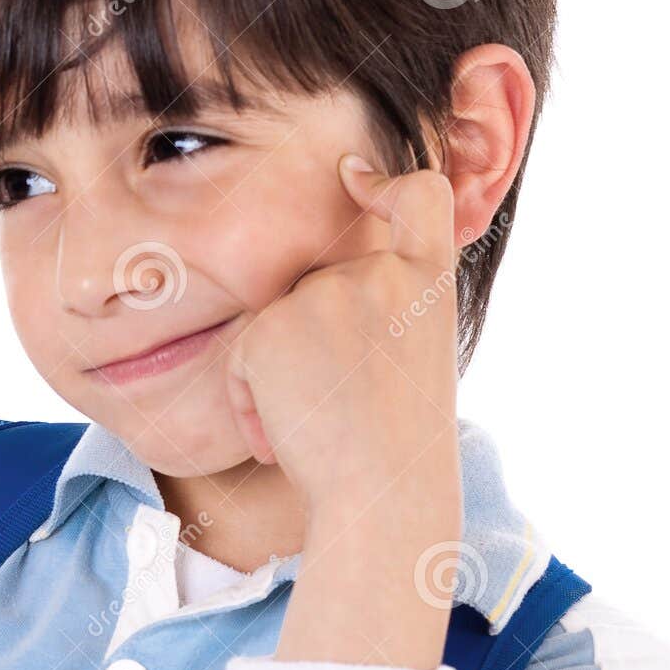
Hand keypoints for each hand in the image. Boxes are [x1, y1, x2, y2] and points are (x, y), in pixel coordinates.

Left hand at [225, 154, 463, 668]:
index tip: (356, 175)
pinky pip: (242, 360)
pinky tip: (285, 433)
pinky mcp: (269, 327)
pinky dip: (251, 400)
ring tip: (320, 424)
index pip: (420, 196)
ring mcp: (322, 294)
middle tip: (346, 405)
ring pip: (276, 325)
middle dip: (312, 344)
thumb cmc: (397, 444)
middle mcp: (377, 273)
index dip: (385, 181)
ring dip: (280, 377)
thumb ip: (383, 305)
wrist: (381, 493)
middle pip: (319, 285)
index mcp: (427, 281)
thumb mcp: (414, 355)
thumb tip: (321, 286)